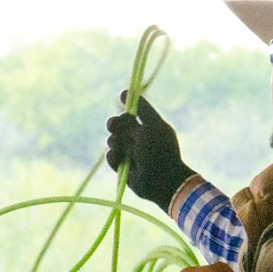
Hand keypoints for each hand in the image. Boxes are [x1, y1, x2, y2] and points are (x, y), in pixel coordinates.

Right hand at [105, 95, 194, 211]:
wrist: (161, 180)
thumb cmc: (160, 151)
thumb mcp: (153, 125)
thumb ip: (142, 109)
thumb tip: (125, 91)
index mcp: (148, 126)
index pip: (131, 113)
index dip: (125, 107)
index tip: (121, 100)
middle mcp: (137, 138)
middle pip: (116, 125)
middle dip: (114, 124)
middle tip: (113, 127)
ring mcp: (129, 152)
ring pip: (111, 140)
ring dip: (115, 142)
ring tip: (125, 150)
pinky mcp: (122, 166)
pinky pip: (110, 156)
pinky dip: (114, 157)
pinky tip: (121, 160)